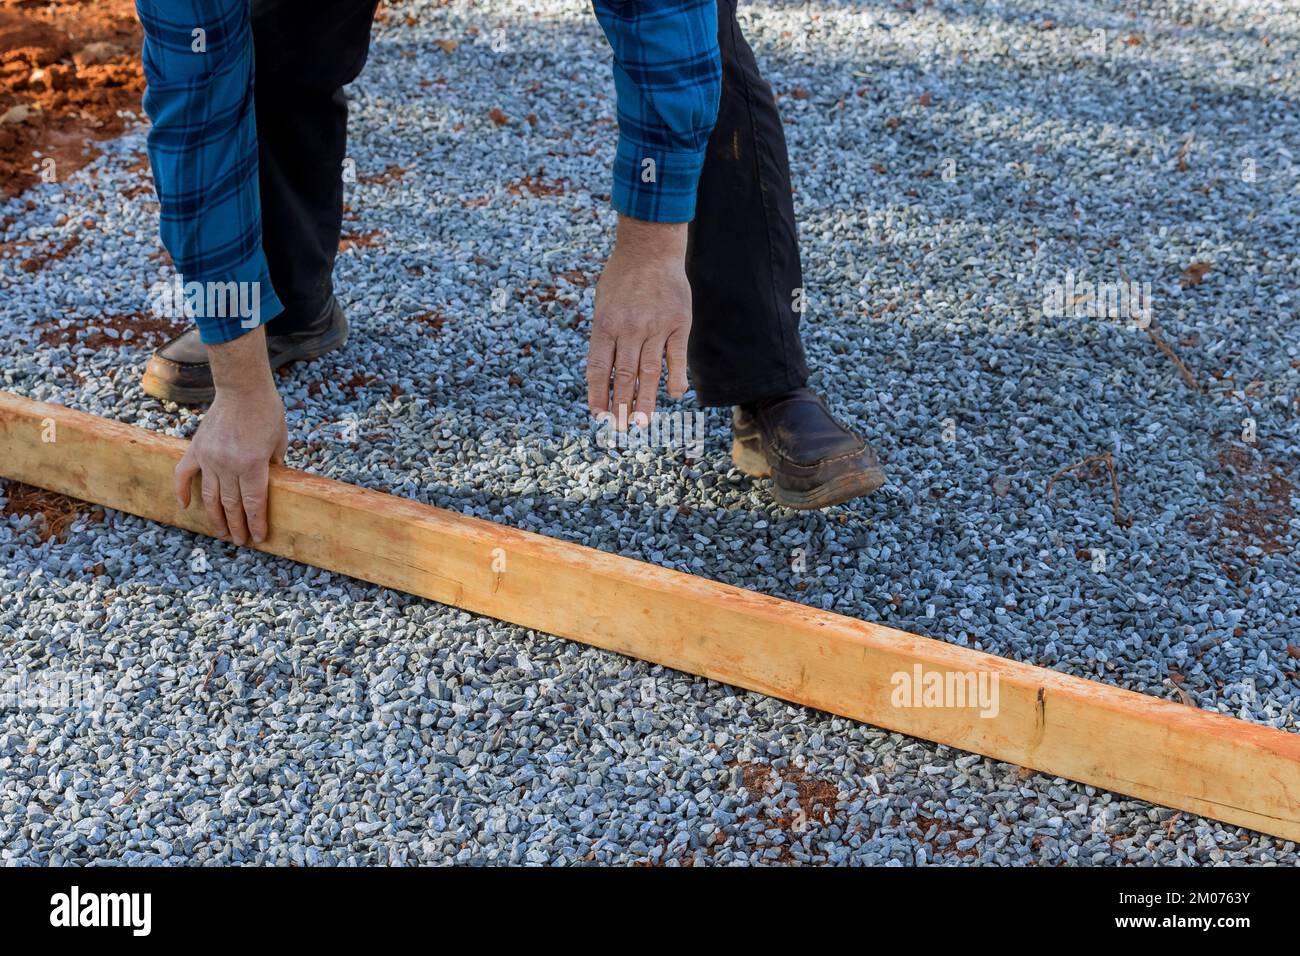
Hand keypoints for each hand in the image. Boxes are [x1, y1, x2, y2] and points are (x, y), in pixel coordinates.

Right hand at [174, 326, 287, 544]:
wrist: (242, 387)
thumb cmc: (267, 412)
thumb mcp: (280, 441)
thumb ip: (274, 465)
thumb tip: (273, 484)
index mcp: (253, 465)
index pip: (254, 504)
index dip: (255, 523)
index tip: (258, 537)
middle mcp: (229, 466)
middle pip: (231, 505)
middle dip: (237, 526)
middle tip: (240, 541)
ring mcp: (209, 458)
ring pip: (209, 497)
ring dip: (215, 517)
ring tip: (221, 532)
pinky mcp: (196, 449)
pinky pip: (183, 475)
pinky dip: (181, 492)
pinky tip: (185, 507)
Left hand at [586, 215, 690, 426]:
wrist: (650, 249)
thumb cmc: (622, 279)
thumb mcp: (602, 305)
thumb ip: (605, 338)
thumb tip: (606, 375)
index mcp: (604, 325)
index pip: (598, 369)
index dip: (598, 395)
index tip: (599, 416)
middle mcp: (628, 329)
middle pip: (624, 376)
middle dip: (621, 406)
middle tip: (622, 430)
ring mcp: (655, 327)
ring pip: (649, 372)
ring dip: (645, 401)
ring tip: (643, 424)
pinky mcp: (678, 323)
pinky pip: (677, 356)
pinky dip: (675, 377)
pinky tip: (674, 395)